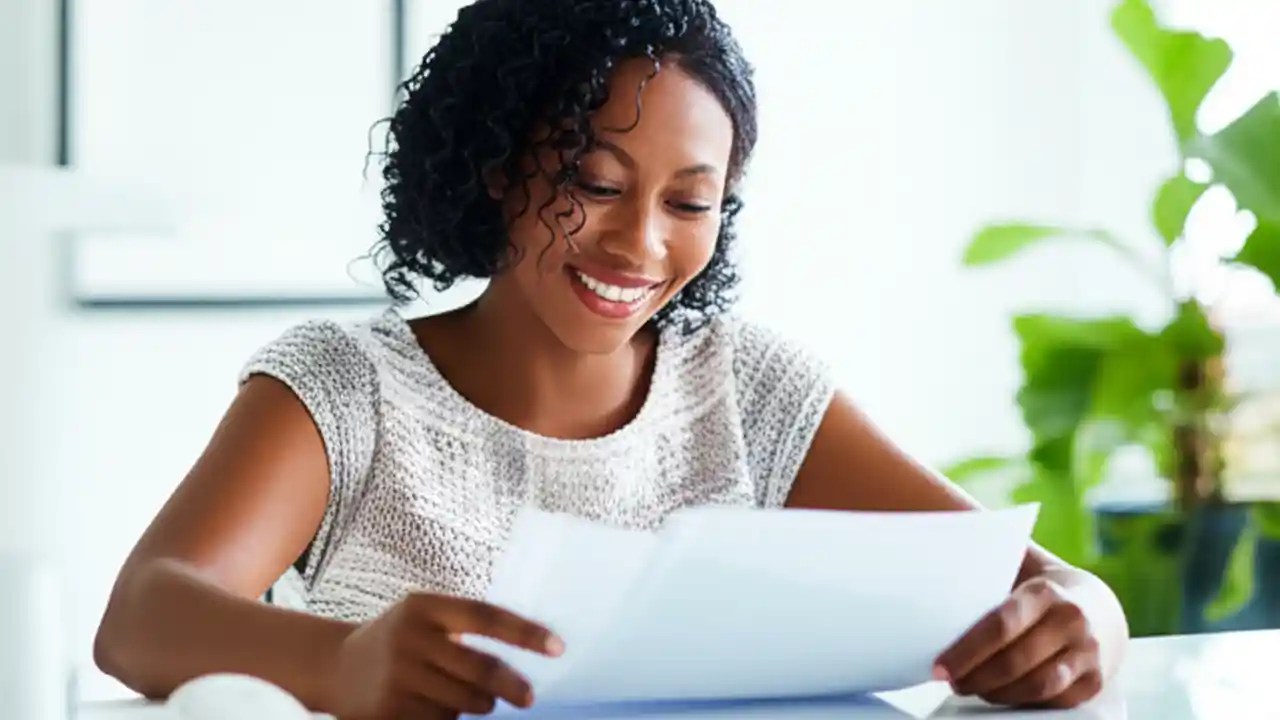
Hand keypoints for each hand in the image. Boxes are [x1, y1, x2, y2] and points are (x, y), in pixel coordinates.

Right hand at [325, 592, 563, 718]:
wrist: (334, 667)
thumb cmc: (400, 640)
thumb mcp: (425, 618)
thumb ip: (465, 627)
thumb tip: (530, 648)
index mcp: (425, 606)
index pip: (486, 616)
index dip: (524, 633)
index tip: (558, 648)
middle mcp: (411, 638)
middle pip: (480, 668)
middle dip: (512, 686)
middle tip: (529, 697)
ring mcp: (398, 676)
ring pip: (464, 701)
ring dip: (480, 704)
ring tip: (474, 697)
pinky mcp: (389, 710)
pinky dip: (450, 718)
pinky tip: (436, 706)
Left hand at [933, 575, 1104, 708]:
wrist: (1102, 609)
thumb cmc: (1044, 591)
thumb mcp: (1022, 568)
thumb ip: (988, 564)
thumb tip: (941, 549)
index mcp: (1046, 592)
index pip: (1001, 624)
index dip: (966, 650)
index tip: (939, 665)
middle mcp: (1071, 622)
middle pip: (1014, 661)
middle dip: (975, 676)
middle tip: (951, 680)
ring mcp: (1087, 653)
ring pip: (1035, 686)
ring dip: (996, 693)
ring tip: (971, 687)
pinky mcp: (1094, 681)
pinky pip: (1053, 700)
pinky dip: (1022, 701)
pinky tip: (1001, 693)